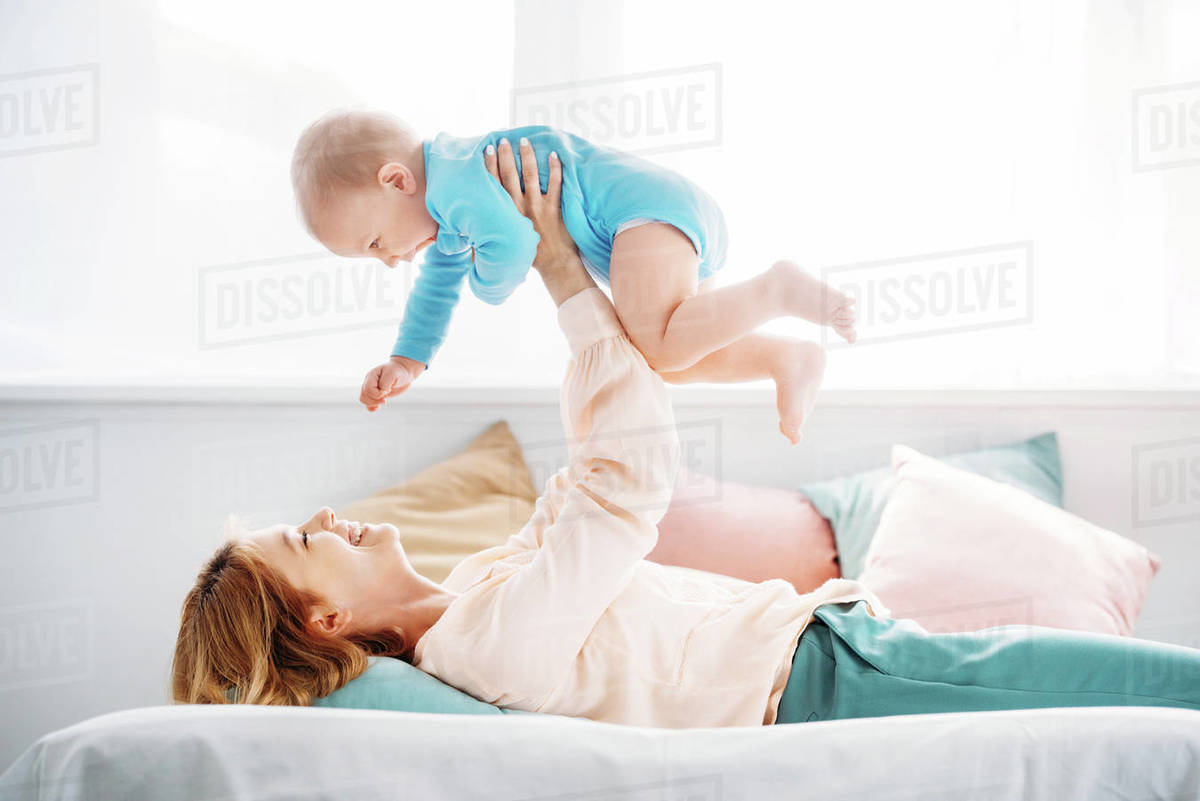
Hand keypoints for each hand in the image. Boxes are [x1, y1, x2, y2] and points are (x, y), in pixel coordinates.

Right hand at [360, 355, 425, 411]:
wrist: (403, 372)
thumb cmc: (398, 371)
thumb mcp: (393, 374)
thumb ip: (385, 384)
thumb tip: (381, 393)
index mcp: (372, 375)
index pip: (368, 389)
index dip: (377, 394)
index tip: (387, 392)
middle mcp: (369, 382)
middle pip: (364, 395)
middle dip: (374, 400)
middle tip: (385, 399)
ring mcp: (372, 388)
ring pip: (363, 399)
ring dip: (372, 404)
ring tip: (383, 401)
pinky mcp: (375, 394)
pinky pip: (367, 403)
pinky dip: (371, 407)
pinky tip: (377, 408)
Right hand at [484, 137, 577, 269]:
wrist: (554, 265)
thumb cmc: (527, 257)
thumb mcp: (500, 248)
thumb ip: (483, 240)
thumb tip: (462, 237)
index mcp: (505, 214)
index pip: (494, 185)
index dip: (489, 166)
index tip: (486, 150)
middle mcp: (519, 207)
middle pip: (509, 175)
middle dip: (504, 156)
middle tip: (502, 140)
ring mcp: (537, 206)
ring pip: (530, 175)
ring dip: (526, 156)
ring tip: (524, 141)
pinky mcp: (554, 208)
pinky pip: (555, 184)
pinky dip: (555, 169)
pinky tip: (554, 154)